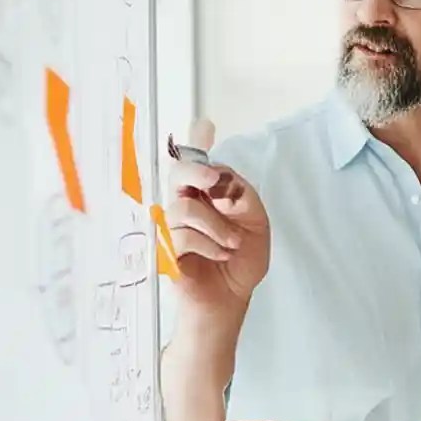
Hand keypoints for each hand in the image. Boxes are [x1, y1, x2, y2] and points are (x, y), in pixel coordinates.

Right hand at [166, 119, 269, 309]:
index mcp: (208, 194)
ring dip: (216, 226)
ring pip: (184, 207)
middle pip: (178, 173)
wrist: (233, 297)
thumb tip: (222, 176)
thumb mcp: (255, 222)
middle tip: (211, 180)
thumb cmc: (241, 259)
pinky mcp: (165, 250)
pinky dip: (208, 245)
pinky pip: (182, 236)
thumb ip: (240, 195)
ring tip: (232, 243)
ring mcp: (173, 226)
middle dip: (194, 170)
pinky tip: (220, 254)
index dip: (196, 141)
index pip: (196, 162)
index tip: (203, 124)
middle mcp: (186, 205)